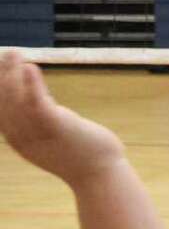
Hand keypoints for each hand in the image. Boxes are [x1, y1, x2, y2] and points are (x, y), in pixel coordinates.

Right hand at [0, 50, 125, 183]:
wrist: (100, 175)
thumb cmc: (81, 156)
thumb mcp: (51, 140)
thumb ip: (39, 124)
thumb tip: (38, 105)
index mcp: (19, 140)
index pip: (0, 111)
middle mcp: (22, 138)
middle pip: (3, 102)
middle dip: (1, 76)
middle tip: (7, 54)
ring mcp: (37, 133)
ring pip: (16, 100)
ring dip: (12, 74)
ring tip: (14, 54)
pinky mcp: (56, 127)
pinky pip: (38, 104)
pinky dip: (32, 85)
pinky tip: (30, 67)